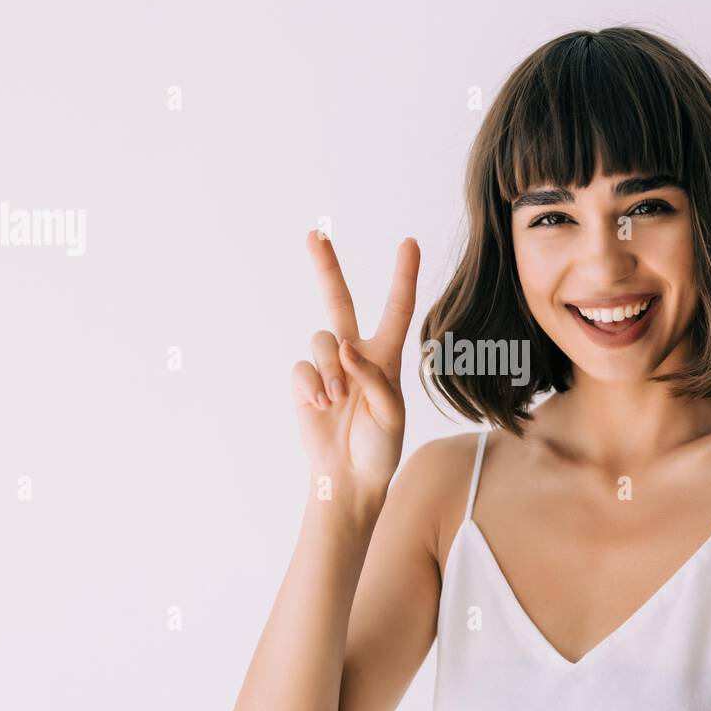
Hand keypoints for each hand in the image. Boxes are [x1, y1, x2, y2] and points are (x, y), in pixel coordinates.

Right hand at [291, 229, 419, 495]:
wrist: (349, 476)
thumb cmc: (379, 446)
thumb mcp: (391, 414)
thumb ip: (372, 377)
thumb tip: (344, 347)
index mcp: (386, 357)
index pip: (396, 309)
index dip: (403, 276)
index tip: (408, 243)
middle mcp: (355, 354)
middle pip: (338, 301)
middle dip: (326, 268)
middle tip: (314, 235)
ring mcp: (327, 367)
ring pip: (321, 341)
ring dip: (329, 370)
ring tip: (337, 400)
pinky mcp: (306, 383)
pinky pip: (302, 368)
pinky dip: (312, 385)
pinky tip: (322, 406)